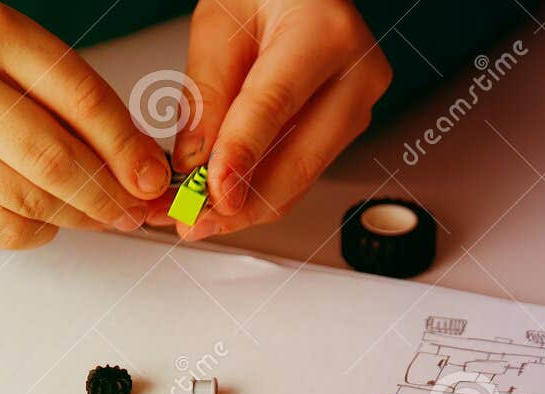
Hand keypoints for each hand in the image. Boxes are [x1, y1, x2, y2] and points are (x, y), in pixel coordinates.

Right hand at [0, 1, 172, 248]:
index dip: (126, 147)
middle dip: (109, 195)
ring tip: (98, 217)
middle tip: (132, 210)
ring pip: (34, 201)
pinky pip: (2, 230)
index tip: (152, 176)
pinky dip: (36, 233)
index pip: (81, 96)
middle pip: (59, 158)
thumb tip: (132, 154)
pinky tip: (46, 222)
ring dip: (78, 218)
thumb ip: (54, 88)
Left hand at [160, 0, 390, 238]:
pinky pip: (300, 175)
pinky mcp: (346, 131)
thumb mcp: (217, 22)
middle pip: (297, 162)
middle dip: (238, 203)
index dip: (241, 155)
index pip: (275, 106)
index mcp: (325, 34)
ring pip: (298, 180)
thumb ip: (206, 93)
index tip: (211, 193)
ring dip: (244, 207)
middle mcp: (356, 76)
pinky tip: (222, 203)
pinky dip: (258, 194)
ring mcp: (357, 108)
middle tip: (188, 220)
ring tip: (193, 217)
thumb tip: (193, 164)